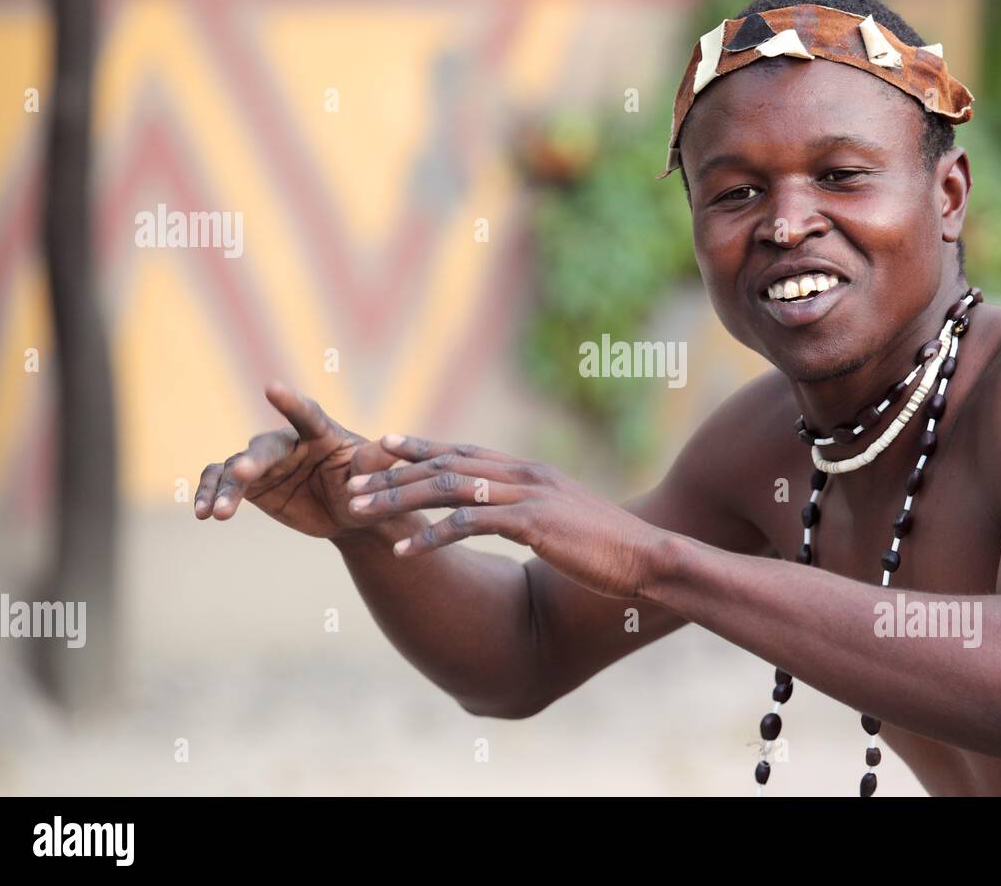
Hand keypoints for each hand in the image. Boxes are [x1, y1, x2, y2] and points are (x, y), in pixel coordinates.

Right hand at [194, 381, 404, 540]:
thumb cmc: (366, 488)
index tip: (272, 386)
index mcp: (321, 434)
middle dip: (254, 461)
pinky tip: (203, 513)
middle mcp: (288, 442)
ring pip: (236, 467)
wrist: (347, 513)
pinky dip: (209, 494)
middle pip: (266, 446)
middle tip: (243, 475)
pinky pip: (220, 483)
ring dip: (225, 488)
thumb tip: (392, 447)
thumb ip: (375, 463)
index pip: (307, 415)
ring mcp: (265, 461)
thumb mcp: (374, 480)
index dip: (291, 403)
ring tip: (218, 513)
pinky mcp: (248, 482)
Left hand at [344, 435, 670, 598]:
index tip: (384, 444)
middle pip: (446, 464)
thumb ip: (534, 511)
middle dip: (394, 472)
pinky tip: (403, 549)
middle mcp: (525, 475)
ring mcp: (528, 497)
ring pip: (448, 489)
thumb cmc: (608, 546)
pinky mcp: (533, 524)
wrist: (648, 556)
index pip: (465, 450)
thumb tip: (513, 520)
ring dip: (399, 499)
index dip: (422, 446)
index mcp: (531, 472)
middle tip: (353, 481)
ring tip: (360, 512)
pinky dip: (431, 535)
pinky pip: (469, 524)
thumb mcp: (565, 519)